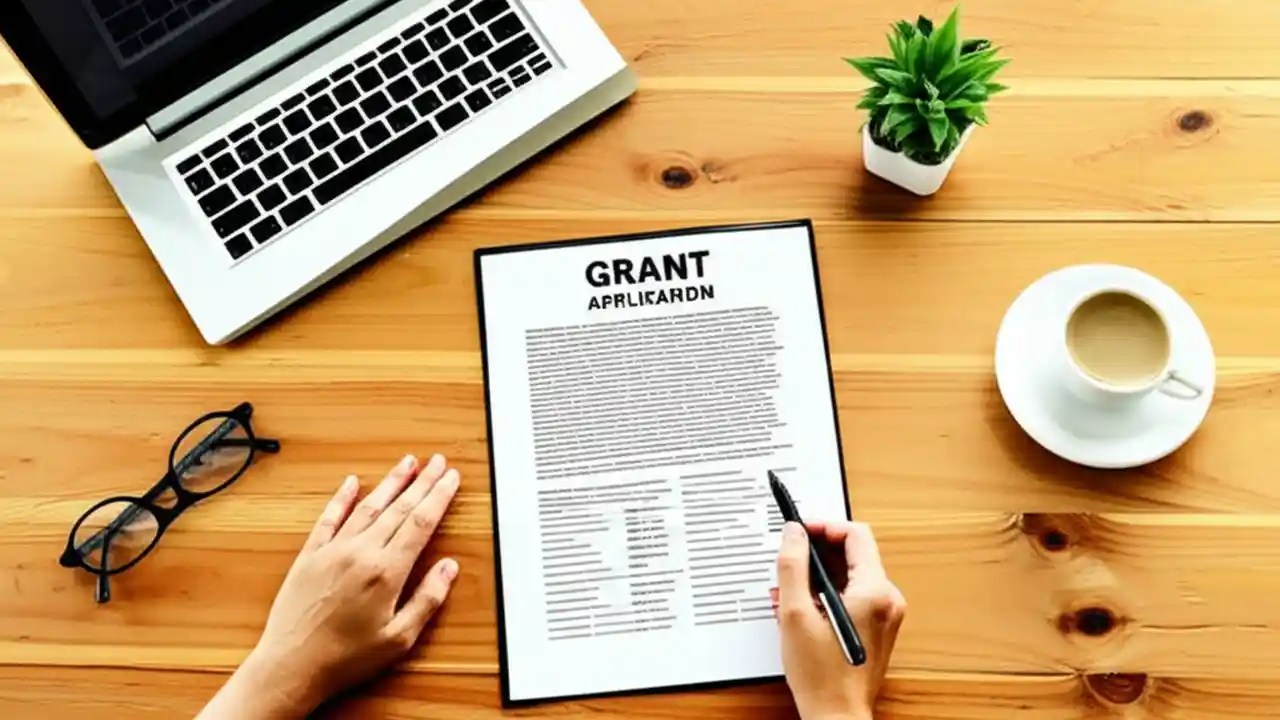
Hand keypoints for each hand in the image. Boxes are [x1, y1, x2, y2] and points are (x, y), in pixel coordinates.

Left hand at [197, 454, 460, 719]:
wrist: (291, 666)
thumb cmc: (346, 659)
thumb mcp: (398, 638)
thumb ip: (427, 600)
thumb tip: (449, 568)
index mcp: (386, 571)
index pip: (421, 523)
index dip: (439, 497)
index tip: (451, 478)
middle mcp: (360, 553)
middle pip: (399, 508)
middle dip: (422, 482)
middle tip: (438, 461)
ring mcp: (332, 551)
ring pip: (368, 507)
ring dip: (390, 482)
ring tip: (407, 462)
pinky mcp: (310, 556)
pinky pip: (328, 519)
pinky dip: (341, 498)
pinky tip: (351, 482)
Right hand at [775, 521, 904, 719]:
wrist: (836, 717)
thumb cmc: (821, 677)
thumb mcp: (795, 613)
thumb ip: (793, 566)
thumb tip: (794, 533)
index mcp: (875, 592)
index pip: (856, 535)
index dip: (825, 527)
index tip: (800, 531)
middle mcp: (887, 600)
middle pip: (853, 555)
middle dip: (817, 554)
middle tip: (788, 562)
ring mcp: (885, 615)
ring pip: (851, 576)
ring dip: (818, 576)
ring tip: (787, 591)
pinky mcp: (877, 628)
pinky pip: (854, 596)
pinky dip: (827, 594)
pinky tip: (800, 609)